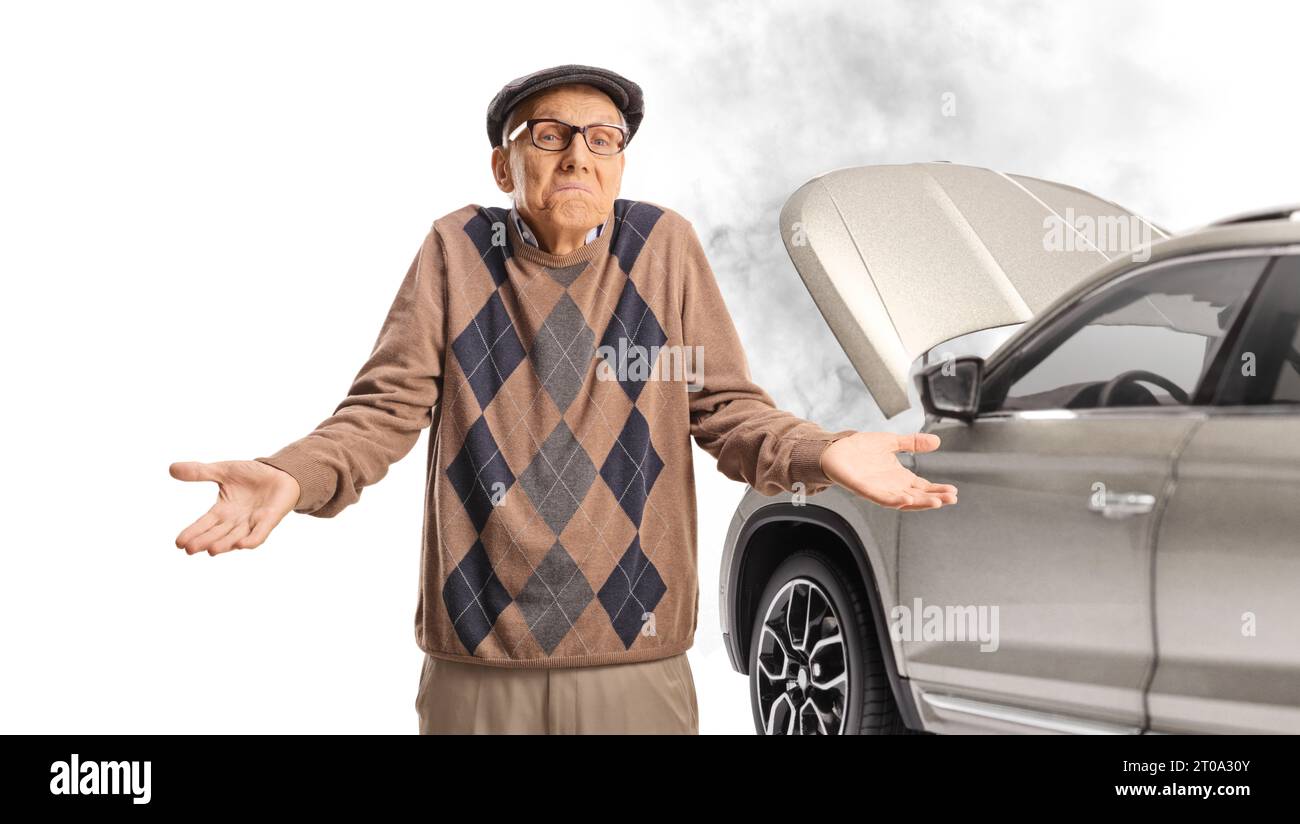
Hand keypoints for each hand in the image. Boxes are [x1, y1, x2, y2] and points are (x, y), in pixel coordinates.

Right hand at [170, 460, 300, 554]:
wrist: (282, 473)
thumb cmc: (252, 475)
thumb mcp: (223, 471)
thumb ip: (199, 472)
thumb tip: (171, 468)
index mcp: (223, 510)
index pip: (204, 523)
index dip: (192, 532)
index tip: (178, 543)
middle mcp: (236, 520)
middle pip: (217, 534)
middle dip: (204, 541)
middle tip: (190, 549)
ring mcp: (253, 521)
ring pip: (236, 537)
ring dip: (224, 544)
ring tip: (211, 550)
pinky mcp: (269, 519)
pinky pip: (260, 533)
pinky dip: (252, 540)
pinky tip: (242, 546)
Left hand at [819, 432, 957, 510]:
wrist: (835, 449)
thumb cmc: (860, 448)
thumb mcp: (891, 442)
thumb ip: (913, 443)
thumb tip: (937, 441)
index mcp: (899, 478)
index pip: (923, 487)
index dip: (937, 490)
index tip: (953, 491)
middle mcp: (891, 487)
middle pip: (917, 497)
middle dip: (934, 499)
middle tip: (950, 499)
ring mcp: (877, 489)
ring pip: (902, 501)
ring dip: (919, 503)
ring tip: (936, 502)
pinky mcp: (863, 489)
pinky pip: (880, 498)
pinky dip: (893, 500)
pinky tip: (906, 499)